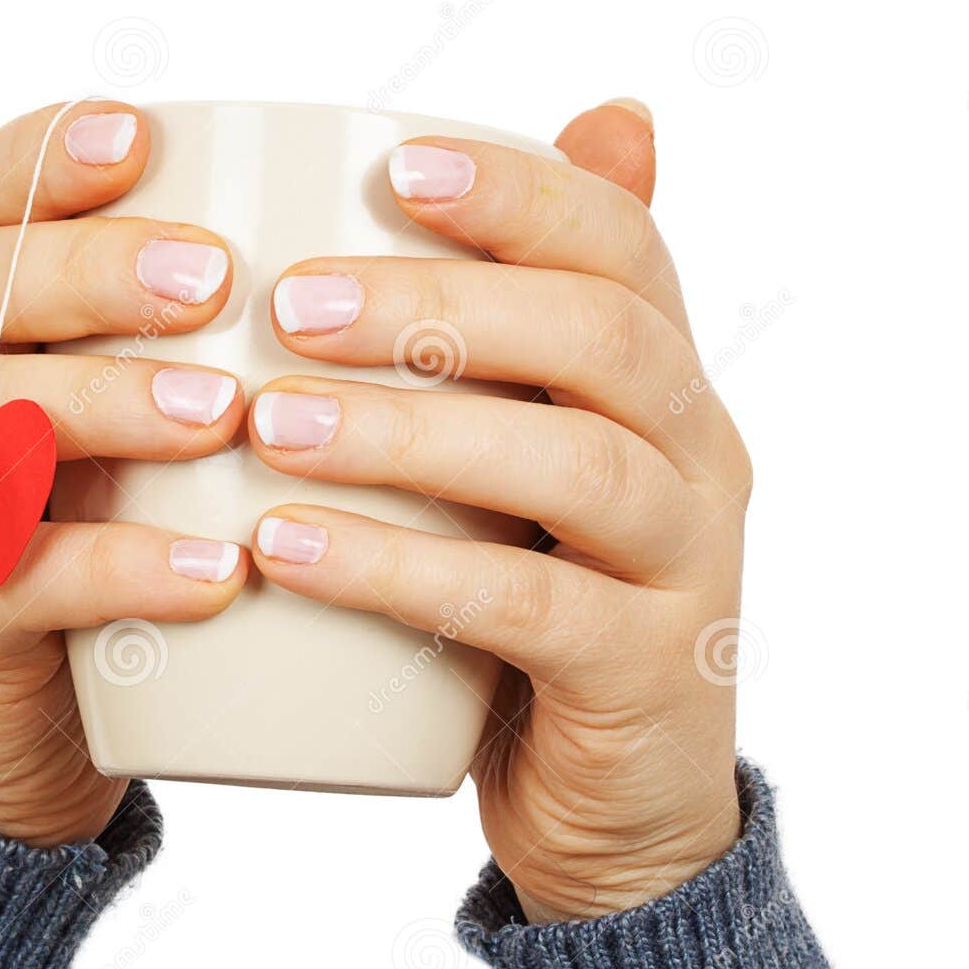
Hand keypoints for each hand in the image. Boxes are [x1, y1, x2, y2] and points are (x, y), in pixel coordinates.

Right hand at [0, 102, 247, 844]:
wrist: (43, 723)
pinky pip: (17, 577)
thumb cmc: (143, 532)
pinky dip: (120, 567)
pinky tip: (219, 569)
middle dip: (89, 269)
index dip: (44, 154)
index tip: (142, 133)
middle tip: (213, 280)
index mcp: (2, 318)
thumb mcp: (181, 425)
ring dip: (104, 402)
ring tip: (222, 414)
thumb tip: (442, 256)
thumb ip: (258, 337)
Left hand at [247, 100, 749, 920]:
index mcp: (664, 384)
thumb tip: (420, 211)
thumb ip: (483, 360)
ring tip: (269, 424)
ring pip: (571, 466)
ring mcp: (686, 567)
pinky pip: (528, 611)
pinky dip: (402, 570)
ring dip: (409, 433)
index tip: (391, 162)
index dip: (519, 192)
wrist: (613, 806)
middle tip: (291, 304)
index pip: (622, 244)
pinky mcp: (644, 676)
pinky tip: (287, 550)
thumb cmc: (531, 609)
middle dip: (441, 303)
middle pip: (597, 335)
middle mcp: (699, 455)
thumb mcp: (514, 474)